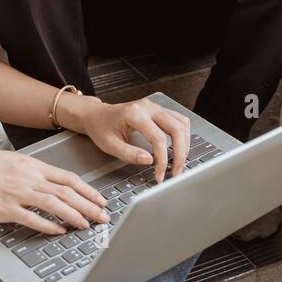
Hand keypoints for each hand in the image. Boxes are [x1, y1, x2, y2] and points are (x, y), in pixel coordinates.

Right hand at [0, 147, 108, 234]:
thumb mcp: (16, 162)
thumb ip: (35, 172)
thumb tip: (53, 181)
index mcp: (34, 166)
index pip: (69, 178)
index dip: (88, 190)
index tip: (100, 199)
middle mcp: (30, 178)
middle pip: (67, 192)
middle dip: (88, 205)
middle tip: (102, 216)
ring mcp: (19, 193)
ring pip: (55, 204)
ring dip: (74, 215)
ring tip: (86, 224)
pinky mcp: (7, 209)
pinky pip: (32, 219)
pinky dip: (48, 225)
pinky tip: (59, 230)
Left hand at [77, 98, 191, 183]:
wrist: (97, 115)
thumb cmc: (101, 128)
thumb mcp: (109, 145)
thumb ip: (129, 154)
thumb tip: (149, 161)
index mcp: (134, 114)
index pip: (158, 138)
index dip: (162, 160)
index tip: (160, 175)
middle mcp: (148, 107)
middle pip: (176, 128)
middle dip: (180, 153)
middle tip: (176, 171)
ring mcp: (155, 107)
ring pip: (182, 122)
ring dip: (185, 144)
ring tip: (179, 162)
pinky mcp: (158, 110)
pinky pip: (178, 120)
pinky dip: (183, 136)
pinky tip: (179, 148)